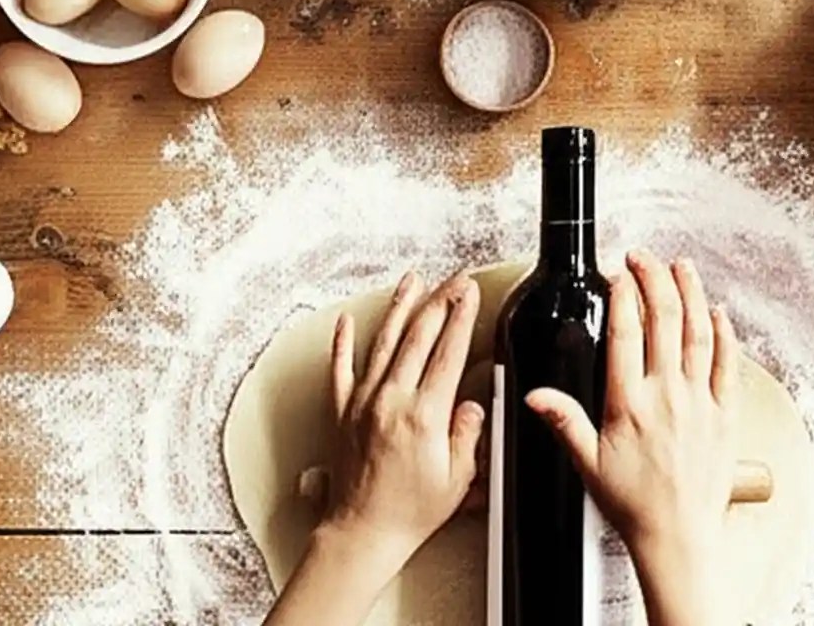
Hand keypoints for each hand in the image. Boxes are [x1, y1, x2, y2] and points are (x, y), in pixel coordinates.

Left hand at [322, 271, 485, 567]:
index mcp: (424, 414)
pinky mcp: (342, 412)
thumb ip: (467, 433)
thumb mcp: (458, 477)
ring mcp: (363, 402)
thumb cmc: (410, 511)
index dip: (462, 317)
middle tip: (454, 280)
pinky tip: (347, 320)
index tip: (471, 294)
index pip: (448, 351)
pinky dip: (343, 342)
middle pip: (419, 336)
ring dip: (402, 308)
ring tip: (413, 281)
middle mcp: (391, 400)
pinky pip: (341, 369)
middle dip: (440, 301)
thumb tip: (472, 403)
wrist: (363, 532)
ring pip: (384, 342)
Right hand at [525, 250, 739, 624]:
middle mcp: (667, 397)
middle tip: (643, 259)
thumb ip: (564, 421)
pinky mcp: (725, 415)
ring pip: (699, 332)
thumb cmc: (634, 505)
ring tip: (681, 267)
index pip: (625, 333)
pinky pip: (728, 364)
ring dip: (690, 293)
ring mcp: (700, 402)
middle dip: (653, 279)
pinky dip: (724, 333)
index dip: (622, 295)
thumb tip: (536, 396)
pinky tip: (716, 312)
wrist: (678, 538)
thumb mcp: (588, 463)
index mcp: (629, 404)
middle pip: (663, 320)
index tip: (616, 275)